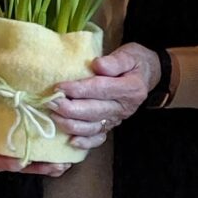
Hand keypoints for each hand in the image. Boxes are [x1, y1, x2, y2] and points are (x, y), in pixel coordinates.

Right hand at [0, 93, 62, 174]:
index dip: (7, 163)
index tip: (20, 163)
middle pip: (16, 166)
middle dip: (36, 168)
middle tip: (54, 166)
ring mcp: (11, 151)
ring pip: (29, 164)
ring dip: (46, 167)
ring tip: (64, 165)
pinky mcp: (23, 146)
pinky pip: (36, 156)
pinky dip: (49, 159)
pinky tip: (64, 159)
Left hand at [44, 43, 161, 150]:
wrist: (147, 75)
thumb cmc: (135, 62)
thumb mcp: (129, 55)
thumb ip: (115, 61)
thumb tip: (97, 64)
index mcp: (130, 88)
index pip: (101, 89)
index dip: (79, 89)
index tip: (59, 87)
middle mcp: (124, 107)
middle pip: (94, 111)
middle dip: (70, 109)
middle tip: (51, 103)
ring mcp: (118, 119)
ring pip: (93, 128)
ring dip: (72, 125)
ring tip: (54, 116)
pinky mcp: (112, 125)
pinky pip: (98, 139)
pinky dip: (85, 142)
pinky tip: (71, 141)